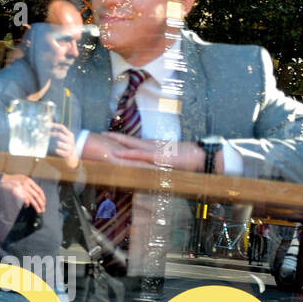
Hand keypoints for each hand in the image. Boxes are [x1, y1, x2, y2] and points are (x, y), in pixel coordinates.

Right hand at [0, 174, 45, 211]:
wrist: (1, 180)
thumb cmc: (10, 181)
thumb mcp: (21, 180)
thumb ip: (28, 186)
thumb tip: (34, 196)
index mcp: (28, 180)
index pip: (39, 190)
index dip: (43, 197)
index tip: (44, 203)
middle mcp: (26, 183)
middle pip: (37, 195)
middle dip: (41, 203)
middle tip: (43, 209)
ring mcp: (22, 188)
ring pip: (32, 199)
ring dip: (36, 206)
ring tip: (39, 211)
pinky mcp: (17, 192)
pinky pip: (25, 199)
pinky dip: (27, 204)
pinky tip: (27, 206)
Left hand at [49, 123, 78, 169]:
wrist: (73, 157)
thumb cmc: (67, 146)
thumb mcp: (66, 138)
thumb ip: (59, 132)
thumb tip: (51, 128)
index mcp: (70, 135)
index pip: (62, 127)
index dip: (54, 125)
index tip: (46, 125)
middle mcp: (71, 140)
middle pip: (59, 134)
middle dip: (52, 134)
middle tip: (46, 135)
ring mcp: (69, 147)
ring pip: (58, 143)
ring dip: (55, 143)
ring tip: (56, 145)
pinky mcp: (67, 154)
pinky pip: (57, 150)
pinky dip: (56, 150)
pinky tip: (57, 151)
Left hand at [84, 132, 204, 171]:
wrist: (201, 157)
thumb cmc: (191, 160)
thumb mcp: (174, 163)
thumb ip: (164, 164)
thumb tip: (158, 168)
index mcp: (156, 147)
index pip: (136, 144)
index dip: (123, 141)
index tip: (112, 139)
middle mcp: (152, 146)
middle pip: (130, 140)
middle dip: (115, 137)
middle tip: (101, 134)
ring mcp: (154, 150)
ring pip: (131, 144)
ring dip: (117, 141)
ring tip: (103, 137)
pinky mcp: (156, 156)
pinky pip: (138, 155)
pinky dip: (126, 154)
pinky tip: (116, 153)